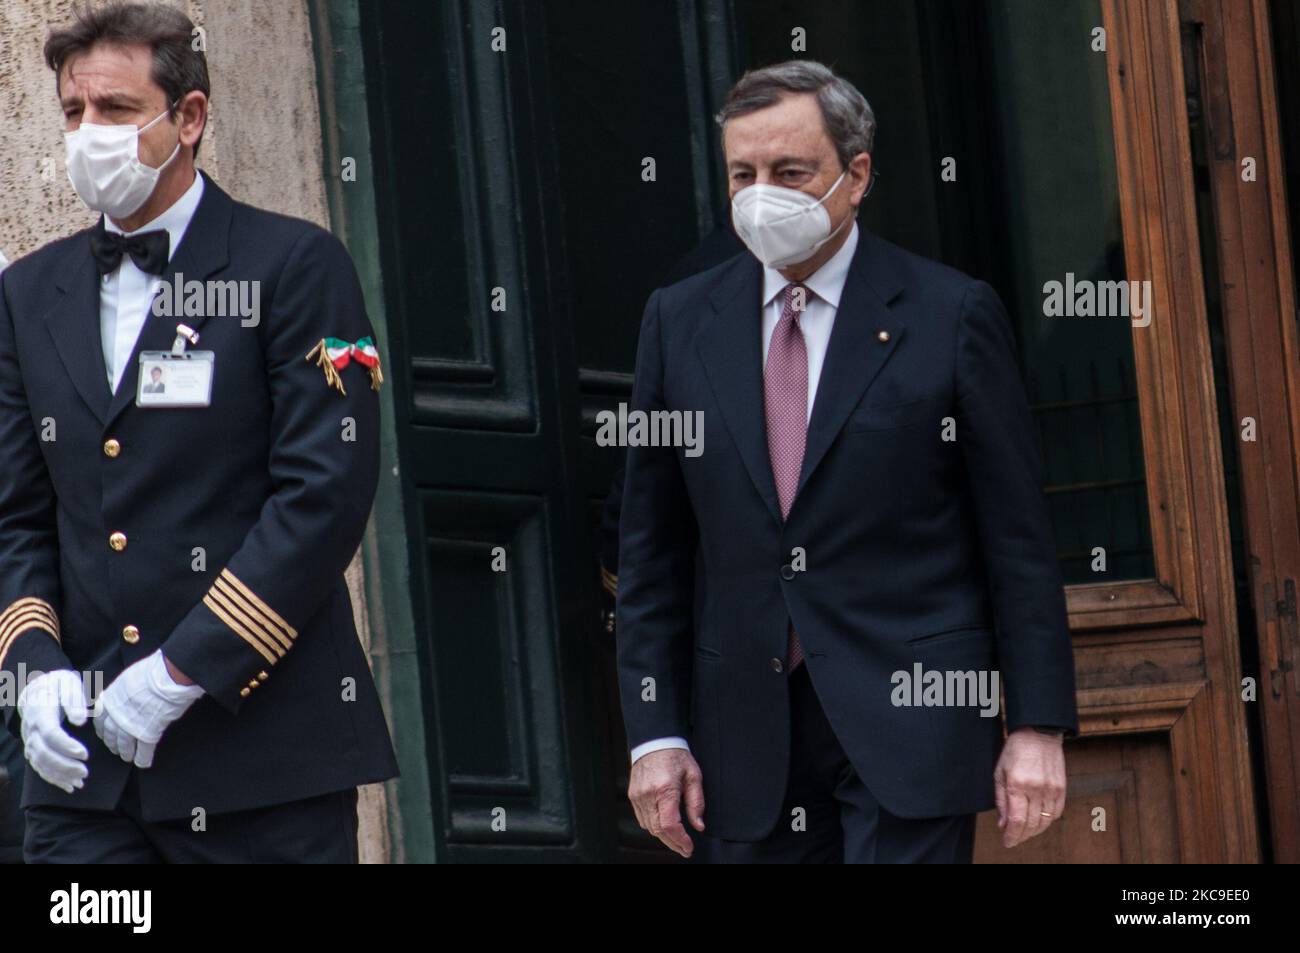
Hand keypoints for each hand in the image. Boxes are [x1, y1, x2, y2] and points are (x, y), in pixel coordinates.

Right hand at [17, 670, 89, 792]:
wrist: (37, 689)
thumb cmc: (57, 686)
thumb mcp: (68, 684)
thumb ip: (74, 700)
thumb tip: (80, 720)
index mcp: (40, 713)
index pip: (50, 733)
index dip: (66, 745)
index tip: (84, 754)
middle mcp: (31, 730)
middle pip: (43, 752)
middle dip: (63, 765)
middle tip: (85, 772)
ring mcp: (30, 741)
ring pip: (39, 763)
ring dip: (59, 775)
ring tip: (79, 782)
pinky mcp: (33, 748)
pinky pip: (39, 767)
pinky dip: (53, 778)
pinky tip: (69, 786)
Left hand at [93, 650, 203, 767]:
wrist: (166, 677)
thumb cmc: (151, 672)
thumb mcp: (128, 678)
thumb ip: (122, 691)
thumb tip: (125, 694)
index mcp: (110, 700)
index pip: (101, 721)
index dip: (103, 730)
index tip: (106, 734)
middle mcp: (116, 716)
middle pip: (111, 734)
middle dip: (113, 743)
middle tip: (116, 749)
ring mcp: (130, 727)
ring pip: (124, 745)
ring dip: (126, 752)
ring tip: (128, 757)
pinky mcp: (146, 734)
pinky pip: (143, 750)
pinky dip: (143, 758)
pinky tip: (144, 763)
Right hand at [628, 747, 704, 857]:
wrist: (654, 740)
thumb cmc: (675, 756)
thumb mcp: (693, 776)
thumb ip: (696, 802)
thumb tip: (698, 825)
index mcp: (665, 789)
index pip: (670, 825)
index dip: (680, 841)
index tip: (689, 847)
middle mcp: (648, 794)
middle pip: (658, 830)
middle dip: (673, 843)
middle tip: (685, 849)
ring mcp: (638, 796)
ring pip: (649, 827)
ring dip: (663, 837)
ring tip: (676, 839)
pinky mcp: (633, 795)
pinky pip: (642, 818)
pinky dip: (653, 826)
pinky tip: (663, 825)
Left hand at [994, 727, 1065, 847]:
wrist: (1039, 733)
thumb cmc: (1015, 751)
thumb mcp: (999, 772)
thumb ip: (1001, 800)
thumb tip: (1003, 824)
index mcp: (1017, 784)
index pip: (1016, 820)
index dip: (1012, 836)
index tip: (1007, 842)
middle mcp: (1036, 789)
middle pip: (1031, 824)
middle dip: (1021, 836)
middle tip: (1014, 839)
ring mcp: (1051, 789)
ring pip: (1045, 822)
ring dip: (1034, 832)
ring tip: (1025, 833)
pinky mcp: (1061, 788)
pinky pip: (1056, 813)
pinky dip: (1047, 822)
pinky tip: (1039, 822)